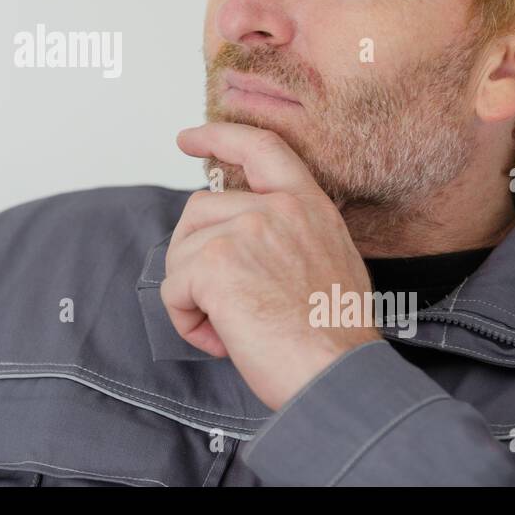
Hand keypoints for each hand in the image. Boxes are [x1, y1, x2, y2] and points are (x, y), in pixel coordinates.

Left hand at [164, 121, 382, 410]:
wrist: (340, 377)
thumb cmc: (334, 339)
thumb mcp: (327, 262)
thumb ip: (286, 236)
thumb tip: (239, 242)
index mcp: (307, 205)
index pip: (259, 148)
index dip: (217, 137)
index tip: (188, 140)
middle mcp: (277, 208)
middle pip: (199, 211)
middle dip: (194, 257)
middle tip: (224, 305)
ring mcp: (245, 230)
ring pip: (181, 251)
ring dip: (192, 295)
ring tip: (230, 328)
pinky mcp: (215, 262)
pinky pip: (173, 287)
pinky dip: (186, 320)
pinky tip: (221, 340)